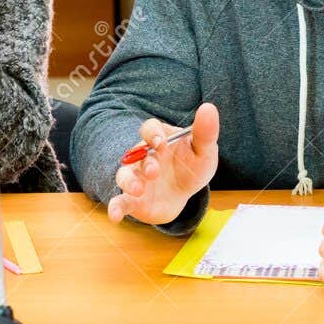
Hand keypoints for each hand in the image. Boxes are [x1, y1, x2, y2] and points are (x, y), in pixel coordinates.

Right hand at [108, 103, 219, 225]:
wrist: (184, 194)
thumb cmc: (192, 166)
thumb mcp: (203, 151)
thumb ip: (205, 133)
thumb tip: (209, 108)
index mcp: (159, 139)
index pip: (149, 129)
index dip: (152, 134)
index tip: (161, 143)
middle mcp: (143, 156)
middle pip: (136, 153)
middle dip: (145, 162)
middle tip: (155, 172)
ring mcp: (136, 177)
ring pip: (124, 175)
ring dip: (129, 181)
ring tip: (138, 189)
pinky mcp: (132, 199)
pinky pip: (120, 201)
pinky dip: (115, 207)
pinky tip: (115, 216)